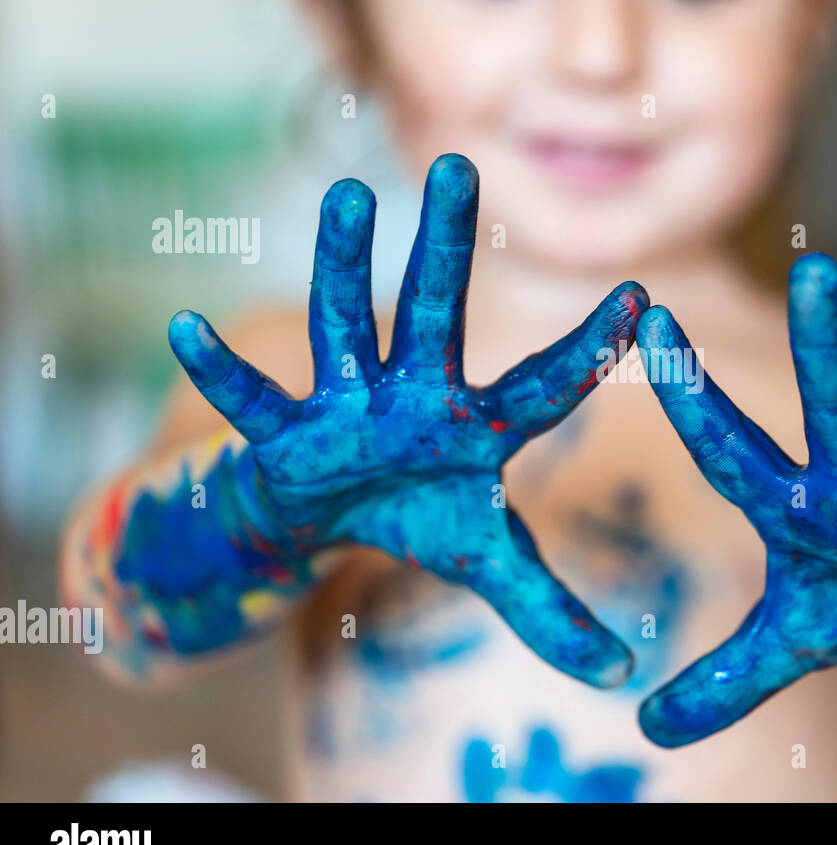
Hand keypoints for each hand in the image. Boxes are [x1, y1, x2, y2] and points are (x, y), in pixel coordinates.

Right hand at [166, 154, 646, 687]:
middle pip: (437, 311)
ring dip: (342, 267)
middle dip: (446, 245)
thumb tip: (622, 676)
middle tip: (461, 168)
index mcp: (479, 421)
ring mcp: (349, 401)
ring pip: (345, 324)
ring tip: (348, 198)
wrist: (335, 511)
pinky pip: (252, 401)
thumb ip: (551, 609)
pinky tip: (186, 328)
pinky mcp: (288, 428)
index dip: (592, 349)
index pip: (546, 384)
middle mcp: (417, 393)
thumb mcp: (488, 559)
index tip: (643, 300)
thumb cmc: (419, 515)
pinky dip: (221, 371)